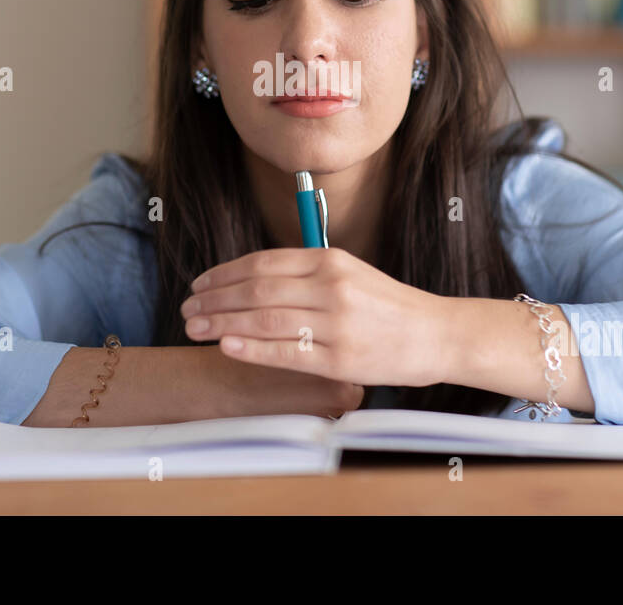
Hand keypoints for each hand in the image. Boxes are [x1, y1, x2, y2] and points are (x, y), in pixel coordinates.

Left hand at [181, 247, 450, 387]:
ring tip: (196, 328)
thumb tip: (251, 282)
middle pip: (256, 290)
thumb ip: (305, 274)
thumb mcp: (349, 273)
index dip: (224, 274)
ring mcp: (335, 324)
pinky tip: (226, 346)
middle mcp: (330, 287)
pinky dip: (252, 349)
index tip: (200, 283)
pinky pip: (286, 353)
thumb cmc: (387, 306)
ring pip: (265, 320)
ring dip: (223, 323)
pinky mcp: (340, 360)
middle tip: (188, 308)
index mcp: (329, 261)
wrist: (434, 334)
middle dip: (215, 299)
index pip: (263, 263)